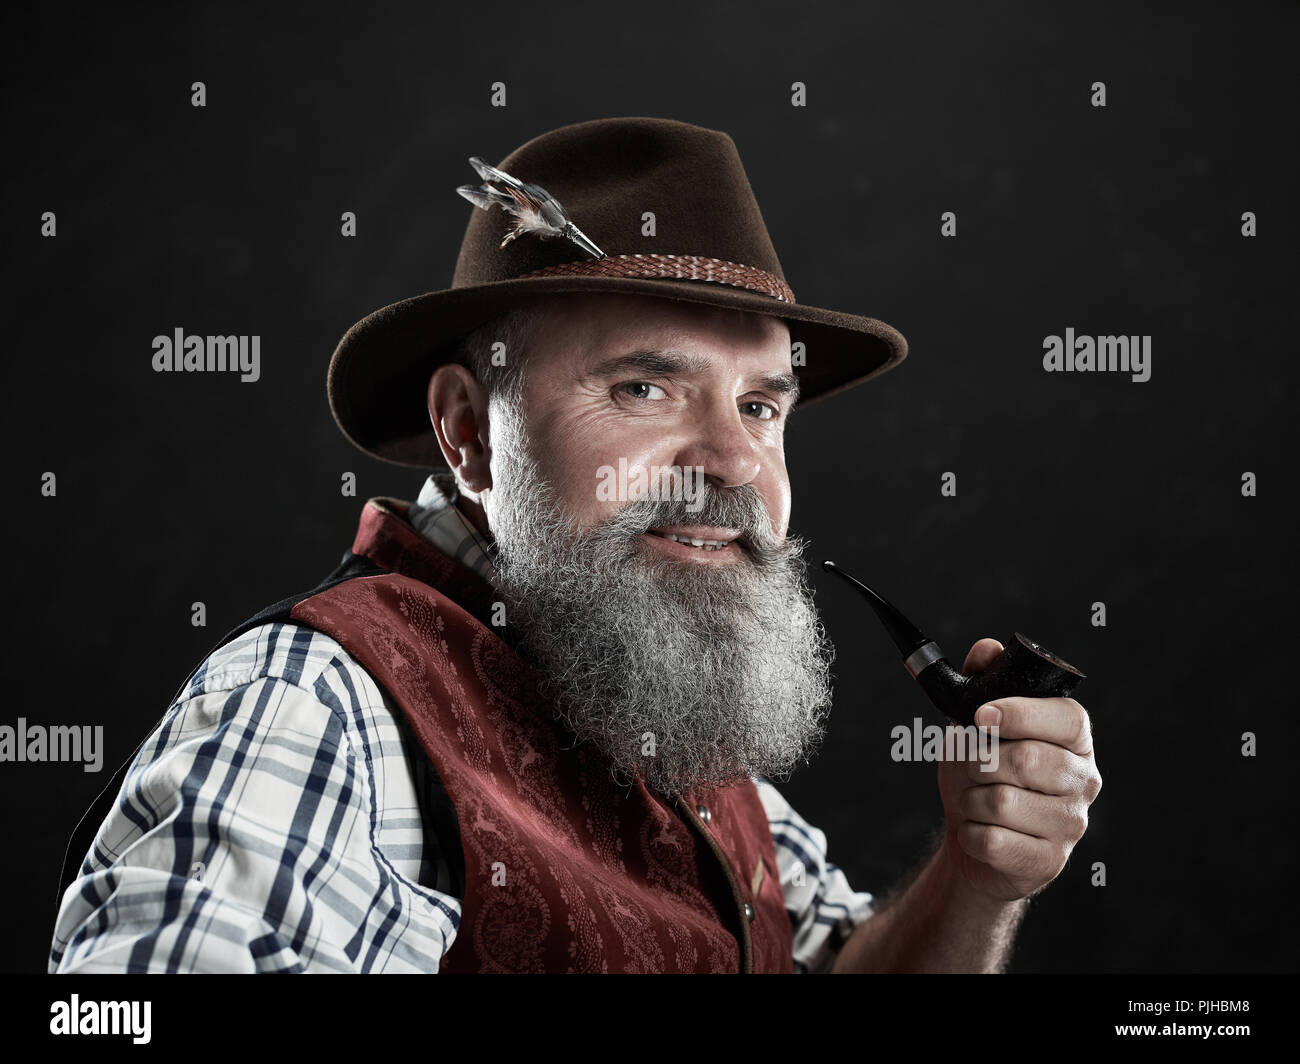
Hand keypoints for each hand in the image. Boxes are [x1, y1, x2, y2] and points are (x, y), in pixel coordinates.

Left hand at [936, 638, 1102, 903]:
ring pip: (1003, 802)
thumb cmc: (979, 773)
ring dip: (969, 798)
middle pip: (1029, 760)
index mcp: (1074, 739)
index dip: (1021, 714)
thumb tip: (988, 649)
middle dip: (978, 760)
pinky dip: (969, 832)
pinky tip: (977, 830)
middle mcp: (1084, 780)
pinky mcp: (1050, 862)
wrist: (972, 837)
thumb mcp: (974, 724)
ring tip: (971, 799)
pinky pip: (993, 840)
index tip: (980, 716)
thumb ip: (982, 681)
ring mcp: (1072, 825)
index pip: (1067, 718)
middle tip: (966, 764)